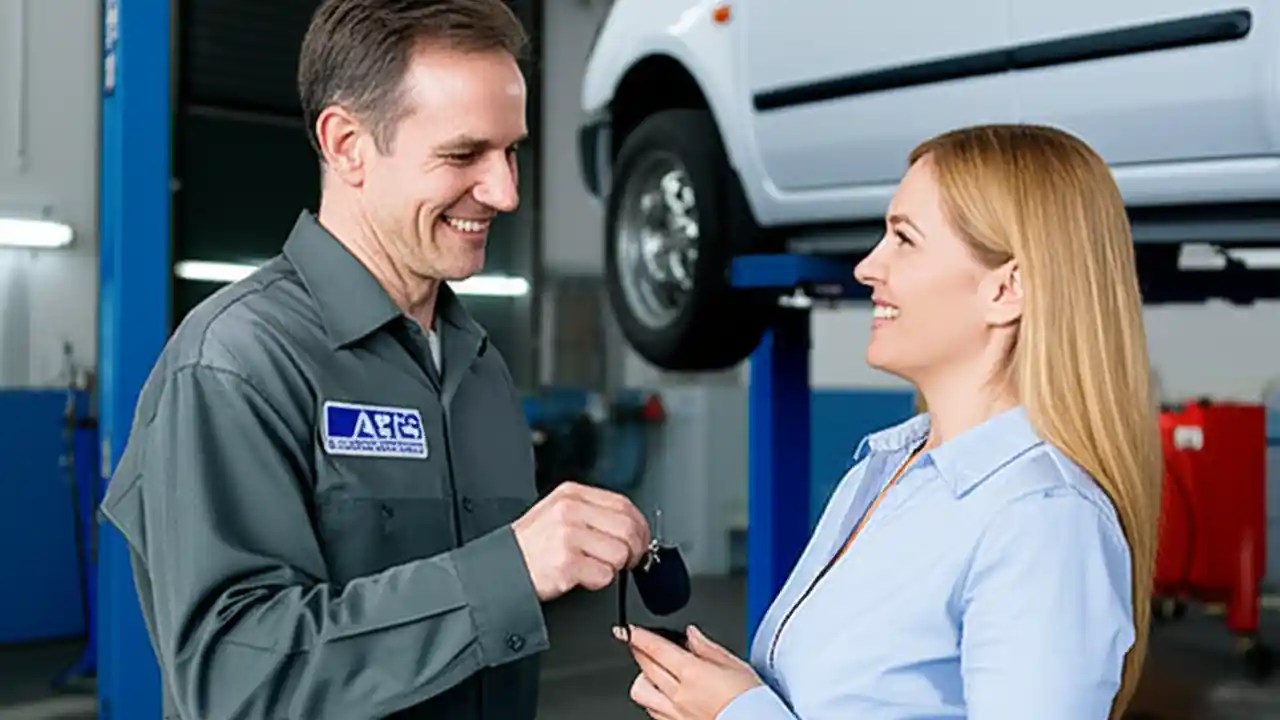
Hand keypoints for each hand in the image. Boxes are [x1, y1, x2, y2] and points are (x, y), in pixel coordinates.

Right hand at [512, 481, 651, 600]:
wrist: (503, 568)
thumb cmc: (532, 545)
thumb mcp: (558, 512)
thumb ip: (591, 512)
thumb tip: (631, 524)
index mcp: (571, 494)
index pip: (623, 504)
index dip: (639, 526)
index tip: (639, 540)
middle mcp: (570, 511)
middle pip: (628, 528)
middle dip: (634, 550)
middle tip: (626, 560)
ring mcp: (568, 536)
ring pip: (619, 553)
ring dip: (613, 567)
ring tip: (593, 566)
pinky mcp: (567, 563)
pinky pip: (604, 575)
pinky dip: (597, 581)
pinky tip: (581, 577)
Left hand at [619, 624, 762, 719]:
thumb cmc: (752, 702)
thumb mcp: (736, 666)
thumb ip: (708, 648)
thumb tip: (692, 634)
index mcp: (693, 673)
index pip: (655, 649)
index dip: (638, 636)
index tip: (627, 630)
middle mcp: (679, 695)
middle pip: (645, 667)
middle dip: (638, 651)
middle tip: (638, 642)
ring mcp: (675, 714)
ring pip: (641, 692)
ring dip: (643, 678)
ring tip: (652, 671)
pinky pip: (652, 712)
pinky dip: (653, 700)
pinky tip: (663, 695)